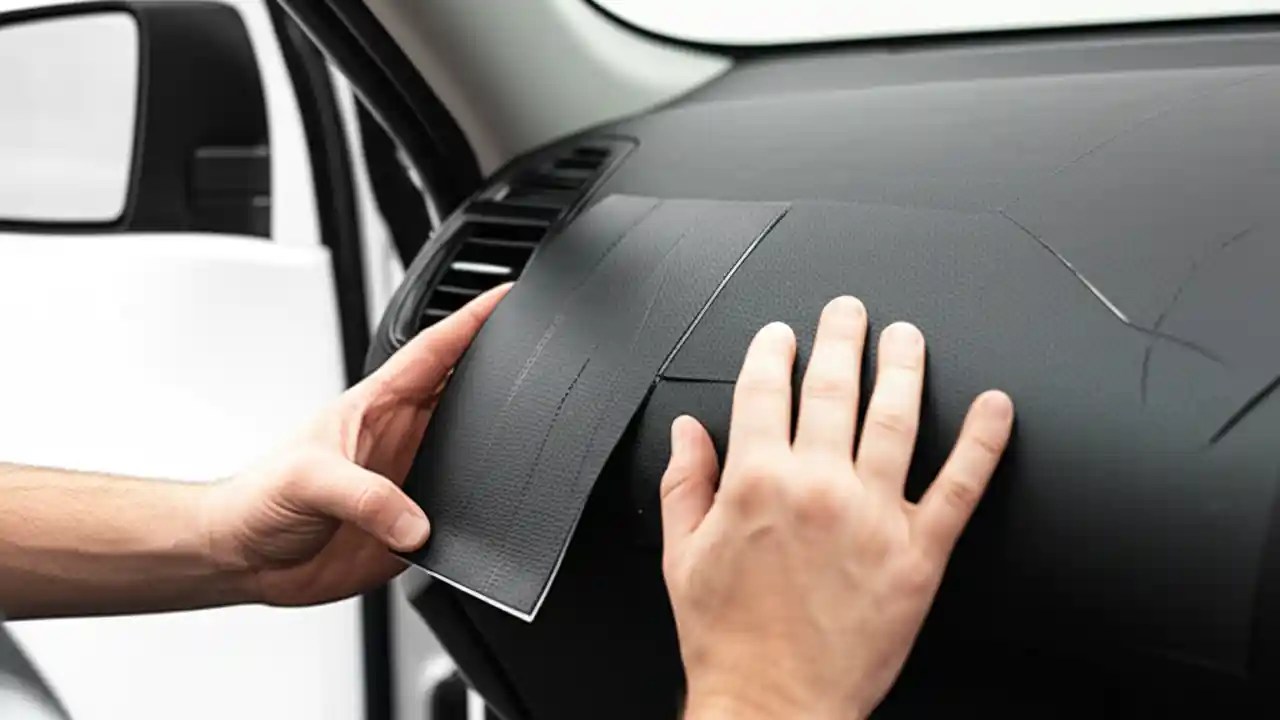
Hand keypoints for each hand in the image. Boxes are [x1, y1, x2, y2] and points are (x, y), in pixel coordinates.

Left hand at [201, 284, 509, 606]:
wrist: (245, 557)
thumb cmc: (259, 501)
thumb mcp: (309, 481)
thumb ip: (365, 498)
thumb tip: (415, 523)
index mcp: (377, 406)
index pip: (434, 350)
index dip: (471, 319)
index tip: (507, 296)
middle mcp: (402, 436)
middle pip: (466, 393)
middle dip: (503, 375)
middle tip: (542, 365)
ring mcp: (411, 479)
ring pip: (473, 453)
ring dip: (497, 451)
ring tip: (529, 444)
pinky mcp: (414, 525)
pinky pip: (462, 516)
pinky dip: (480, 517)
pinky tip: (493, 517)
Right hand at [661, 297, 1013, 719]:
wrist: (774, 704)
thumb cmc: (729, 638)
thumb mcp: (682, 555)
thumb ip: (684, 483)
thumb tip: (686, 431)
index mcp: (754, 482)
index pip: (763, 391)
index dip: (771, 352)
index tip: (780, 335)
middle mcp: (815, 486)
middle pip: (831, 387)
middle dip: (839, 337)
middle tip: (849, 311)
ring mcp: (871, 515)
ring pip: (894, 418)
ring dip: (903, 367)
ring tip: (906, 337)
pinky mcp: (918, 553)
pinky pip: (960, 485)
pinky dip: (982, 441)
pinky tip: (995, 408)